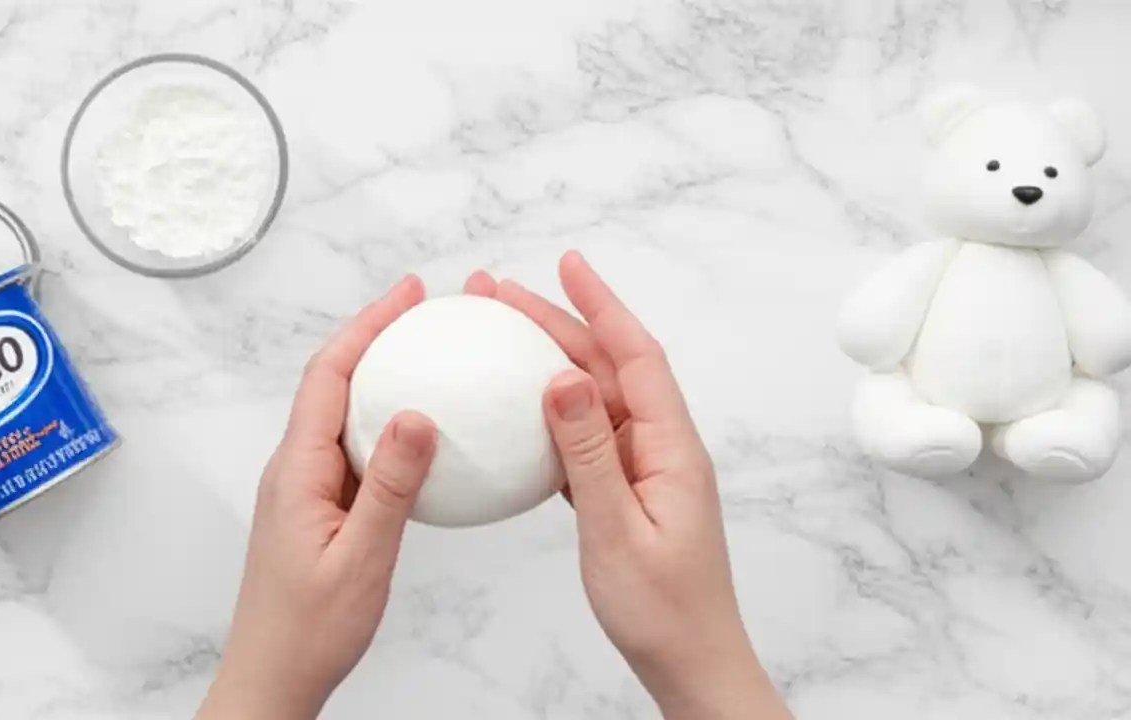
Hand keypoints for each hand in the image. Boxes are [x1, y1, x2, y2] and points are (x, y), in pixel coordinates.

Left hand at [198, 276, 437, 719]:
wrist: (273, 677)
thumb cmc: (309, 630)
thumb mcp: (362, 558)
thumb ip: (391, 487)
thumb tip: (416, 415)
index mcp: (297, 471)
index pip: (329, 376)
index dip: (366, 326)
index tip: (407, 293)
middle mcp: (295, 469)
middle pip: (330, 381)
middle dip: (373, 335)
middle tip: (421, 308)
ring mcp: (304, 488)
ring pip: (340, 412)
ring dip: (377, 375)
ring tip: (424, 353)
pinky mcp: (318, 507)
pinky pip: (352, 448)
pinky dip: (383, 423)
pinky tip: (419, 432)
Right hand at [466, 253, 789, 719]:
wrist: (689, 660)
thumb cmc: (662, 608)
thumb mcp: (616, 530)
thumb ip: (588, 453)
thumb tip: (563, 379)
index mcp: (672, 448)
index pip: (637, 356)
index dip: (602, 305)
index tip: (568, 264)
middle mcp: (661, 447)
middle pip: (609, 367)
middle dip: (559, 321)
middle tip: (500, 292)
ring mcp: (643, 468)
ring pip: (591, 398)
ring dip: (549, 363)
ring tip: (499, 335)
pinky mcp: (624, 490)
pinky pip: (583, 436)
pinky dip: (549, 414)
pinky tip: (516, 408)